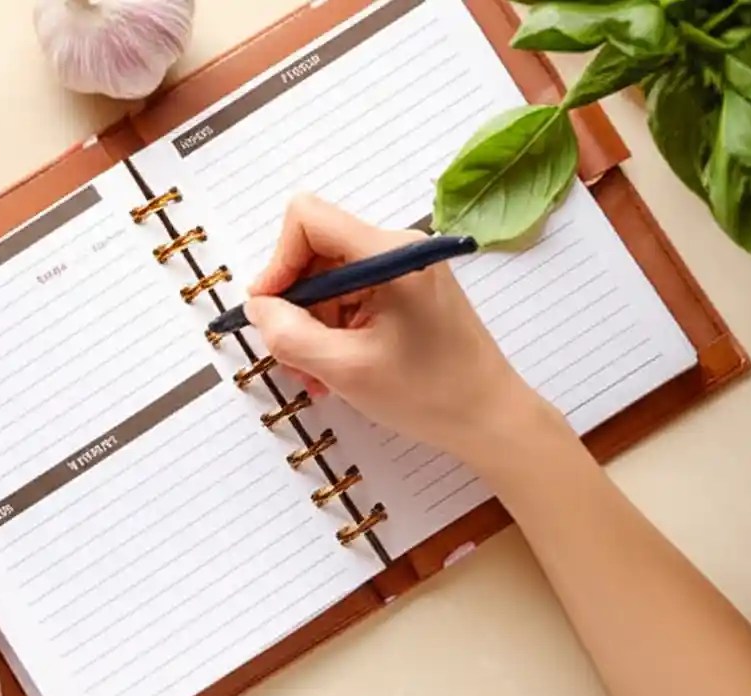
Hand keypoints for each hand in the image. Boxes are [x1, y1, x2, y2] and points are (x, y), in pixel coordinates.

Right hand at [245, 194, 547, 463]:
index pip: (308, 219)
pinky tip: (335, 369)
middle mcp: (397, 250)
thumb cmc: (430, 394)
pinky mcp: (407, 293)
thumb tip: (259, 308)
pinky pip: (352, 297)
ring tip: (316, 374)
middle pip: (316, 251)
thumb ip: (289, 335)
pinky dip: (334, 331)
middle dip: (295, 303)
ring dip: (312, 325)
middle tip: (291, 355)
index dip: (278, 261)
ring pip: (330, 280)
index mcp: (388, 254)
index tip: (271, 310)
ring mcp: (404, 270)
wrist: (491, 419)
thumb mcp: (344, 369)